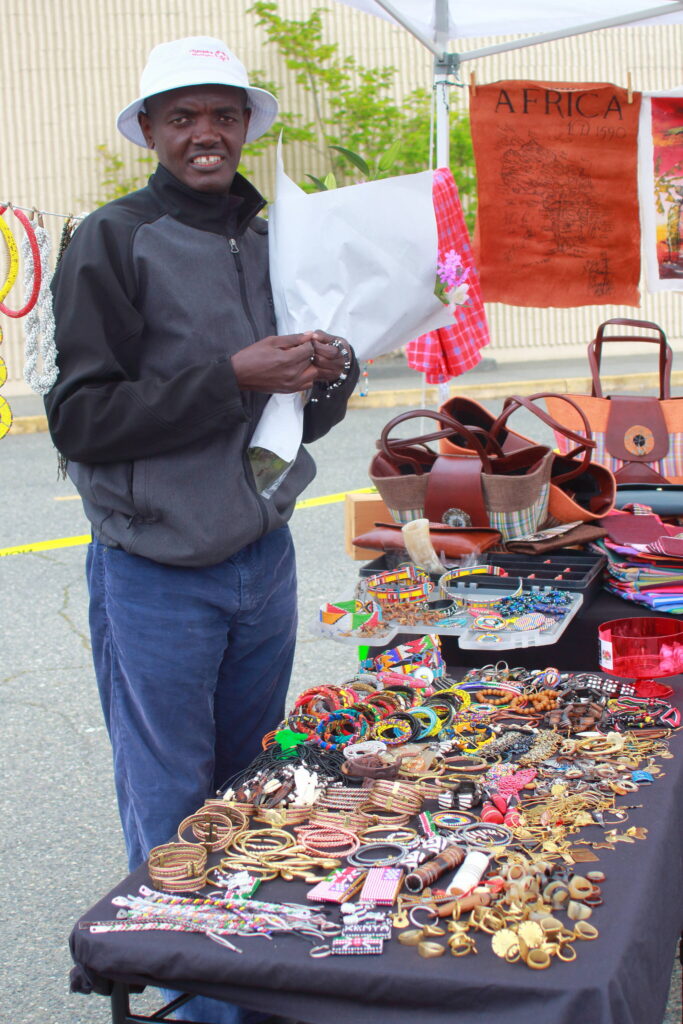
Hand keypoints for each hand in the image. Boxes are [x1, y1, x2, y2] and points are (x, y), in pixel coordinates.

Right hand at [231, 330, 353, 392]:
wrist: (240, 374)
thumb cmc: (253, 356)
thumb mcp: (272, 341)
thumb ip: (293, 338)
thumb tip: (309, 335)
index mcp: (287, 360)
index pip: (310, 349)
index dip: (306, 343)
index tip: (300, 342)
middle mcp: (292, 374)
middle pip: (312, 361)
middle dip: (307, 354)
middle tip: (297, 350)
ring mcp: (292, 384)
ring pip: (312, 374)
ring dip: (308, 366)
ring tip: (297, 361)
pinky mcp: (289, 390)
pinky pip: (307, 384)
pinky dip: (305, 376)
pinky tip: (296, 371)